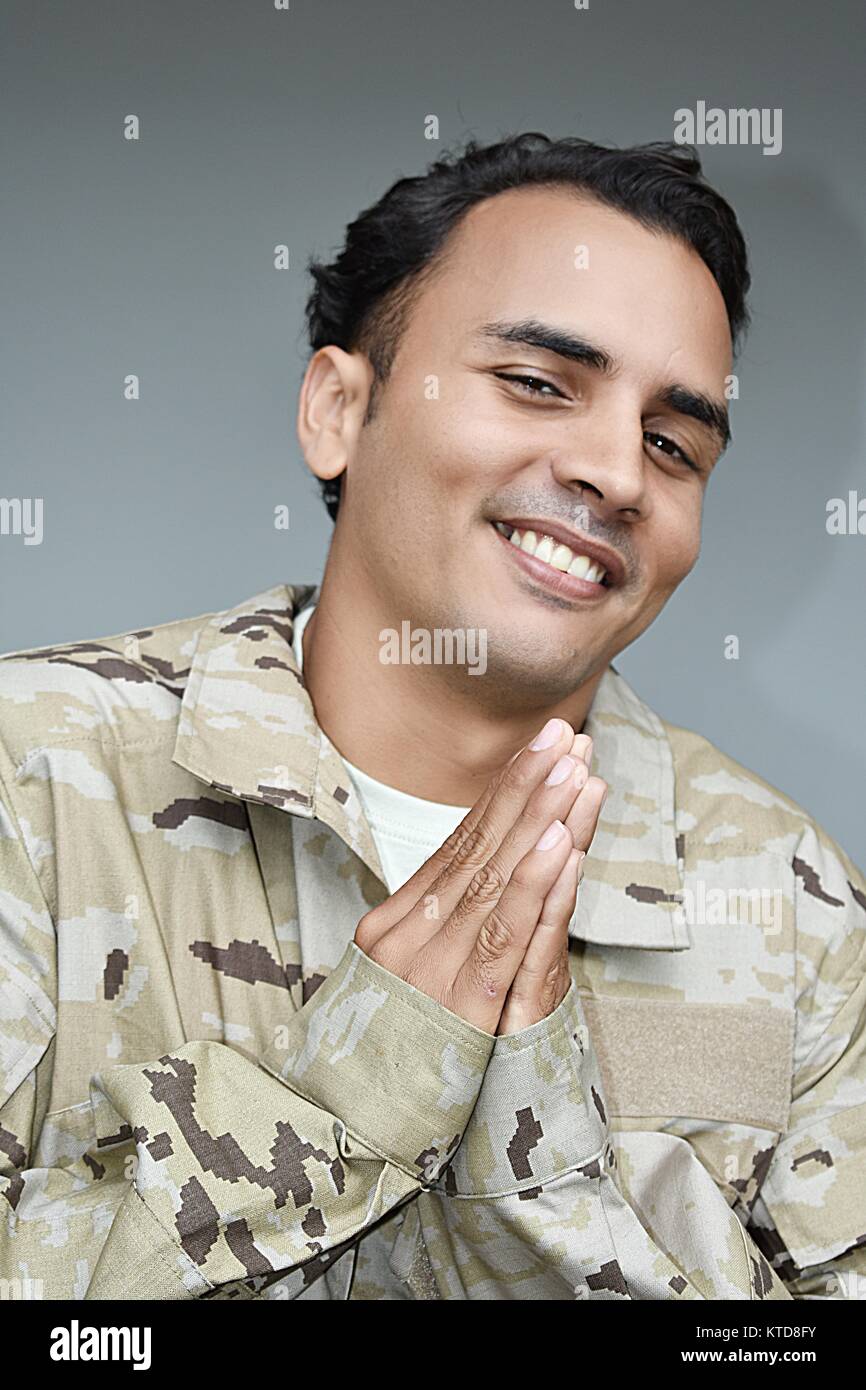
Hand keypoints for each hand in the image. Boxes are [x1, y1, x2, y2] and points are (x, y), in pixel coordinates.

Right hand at [353, 717, 606, 1034]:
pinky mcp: (460, 1002)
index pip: (458, 846)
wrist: (331, 1130)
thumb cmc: (368, 1062)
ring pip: (495, 876)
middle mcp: (407, 932)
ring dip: (539, 817)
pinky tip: (561, 843)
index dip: (503, 794)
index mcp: (392, 924)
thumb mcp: (389, 990)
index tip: (539, 750)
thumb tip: (451, 899)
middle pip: (477, 846)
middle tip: (563, 732)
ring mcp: (430, 964)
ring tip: (574, 767)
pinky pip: (503, 931)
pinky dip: (533, 883)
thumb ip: (420, 941)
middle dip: (526, 784)